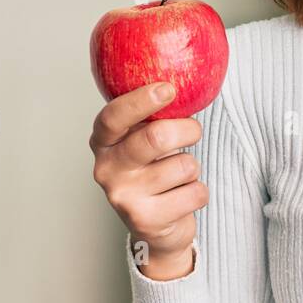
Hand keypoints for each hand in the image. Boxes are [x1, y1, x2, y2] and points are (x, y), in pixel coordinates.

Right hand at [90, 81, 206, 278]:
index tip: (168, 88)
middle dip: (187, 129)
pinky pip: (196, 192)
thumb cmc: (154, 171)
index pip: (113, 117)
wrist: (156, 227)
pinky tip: (181, 198)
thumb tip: (185, 75)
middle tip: (192, 131)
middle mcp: (106, 169)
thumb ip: (153, 115)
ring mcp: (123, 197)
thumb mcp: (145, 140)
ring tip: (178, 177)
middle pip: (155, 137)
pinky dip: (199, 193)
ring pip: (183, 165)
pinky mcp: (146, 220)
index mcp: (103, 142)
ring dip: (192, 168)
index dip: (141, 101)